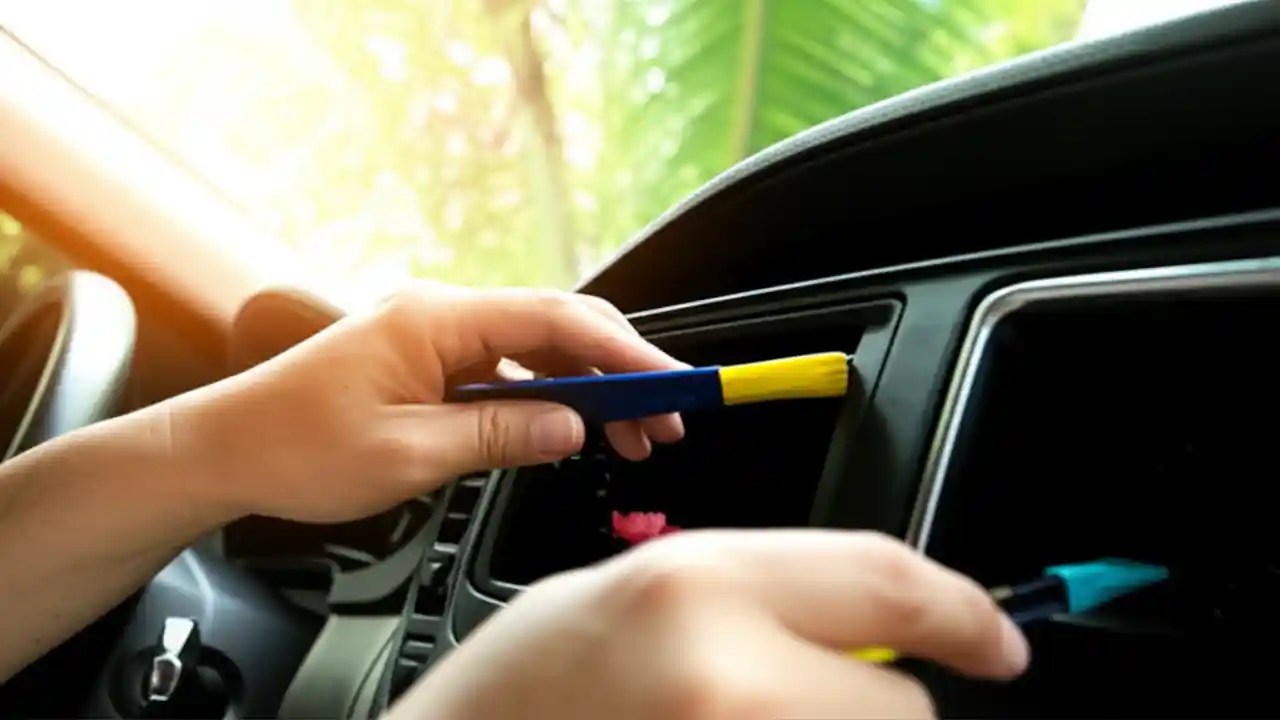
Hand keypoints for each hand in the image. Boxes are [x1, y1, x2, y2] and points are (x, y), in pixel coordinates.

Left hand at [177, 285, 685, 522]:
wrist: (225, 447)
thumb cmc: (296, 447)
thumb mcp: (408, 454)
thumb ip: (499, 436)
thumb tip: (573, 429)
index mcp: (436, 319)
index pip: (556, 321)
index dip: (624, 354)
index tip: (670, 386)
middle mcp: (442, 314)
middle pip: (557, 329)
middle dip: (619, 373)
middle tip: (665, 423)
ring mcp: (437, 335)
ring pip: (538, 351)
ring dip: (588, 390)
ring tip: (632, 438)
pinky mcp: (430, 360)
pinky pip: (507, 370)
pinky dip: (547, 399)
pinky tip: (572, 431)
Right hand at [391, 531, 1030, 719]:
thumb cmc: (519, 685)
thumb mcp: (635, 591)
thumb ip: (757, 595)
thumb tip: (869, 626)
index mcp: (696, 587)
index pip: (887, 580)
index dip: (965, 611)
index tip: (998, 638)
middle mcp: (728, 679)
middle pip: (898, 704)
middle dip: (871, 696)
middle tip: (792, 693)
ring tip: (731, 719)